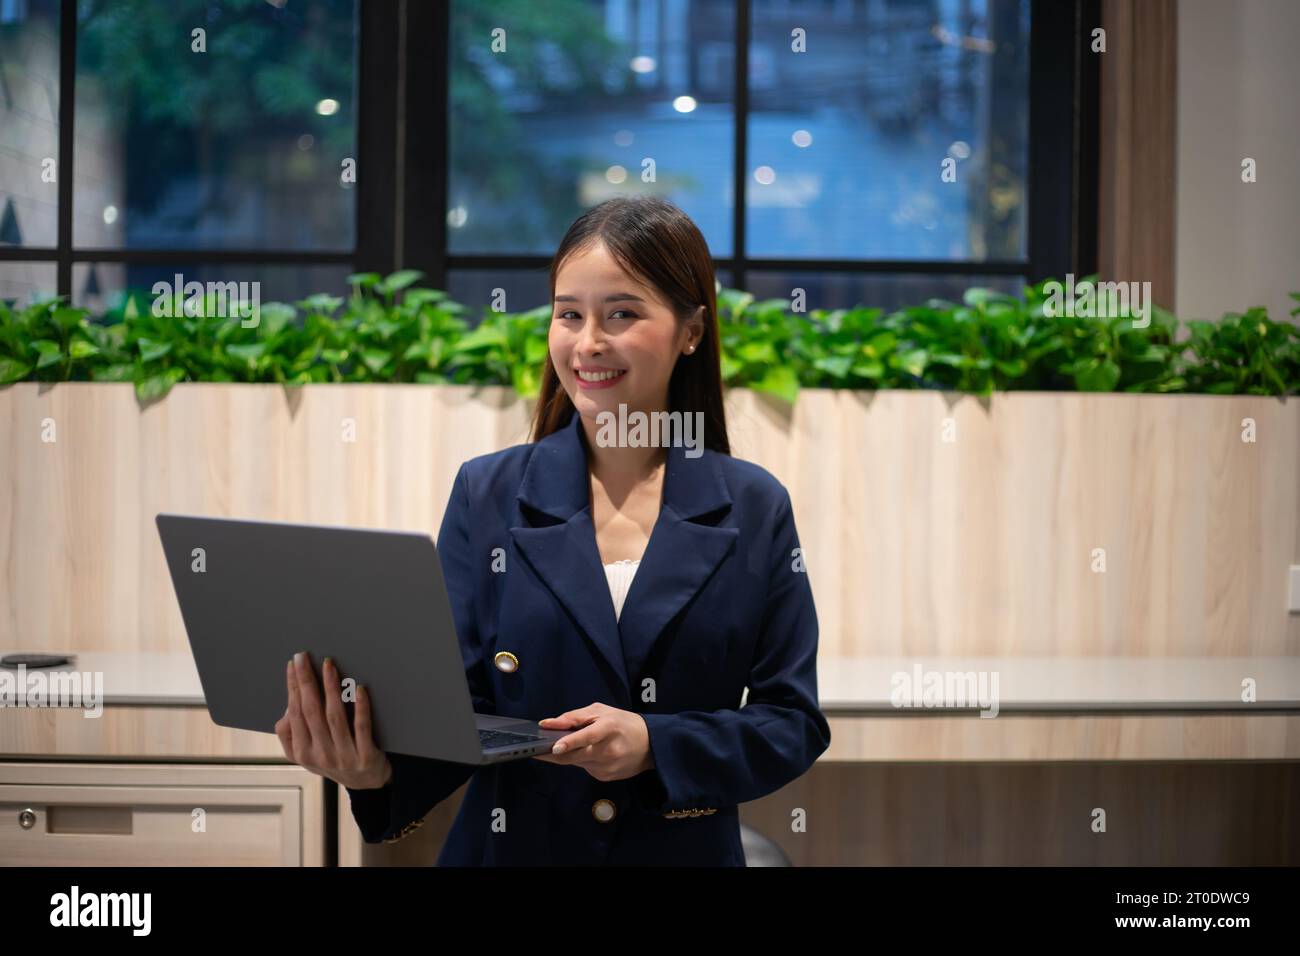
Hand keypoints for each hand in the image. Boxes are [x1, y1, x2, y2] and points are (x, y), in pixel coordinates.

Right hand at [275, 651, 392, 790]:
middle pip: (311, 712)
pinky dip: (360, 707)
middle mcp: (320, 756)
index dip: (293, 688)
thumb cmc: (333, 759)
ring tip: (329, 666)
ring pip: (335, 717)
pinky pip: (362, 728)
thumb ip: (290, 735)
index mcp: (302, 753)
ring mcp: (344, 757)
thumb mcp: (306, 754)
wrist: (366, 782)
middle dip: (306, 682)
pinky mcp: (366, 756)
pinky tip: (359, 688)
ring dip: (331, 688)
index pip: (295, 714)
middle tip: (304, 657)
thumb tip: (287, 710)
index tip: (293, 665)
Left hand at [532, 702, 654, 781]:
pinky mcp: (605, 777)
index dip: (569, 742)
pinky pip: (585, 768)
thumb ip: (574, 717)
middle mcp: (609, 750)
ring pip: (576, 763)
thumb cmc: (623, 723)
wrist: (651, 745)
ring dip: (567, 755)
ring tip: (565, 746)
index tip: (553, 747)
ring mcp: (608, 767)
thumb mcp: (601, 711)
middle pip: (575, 756)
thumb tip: (549, 724)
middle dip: (553, 754)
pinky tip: (590, 754)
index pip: (587, 736)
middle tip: (536, 751)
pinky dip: (581, 761)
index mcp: (609, 727)